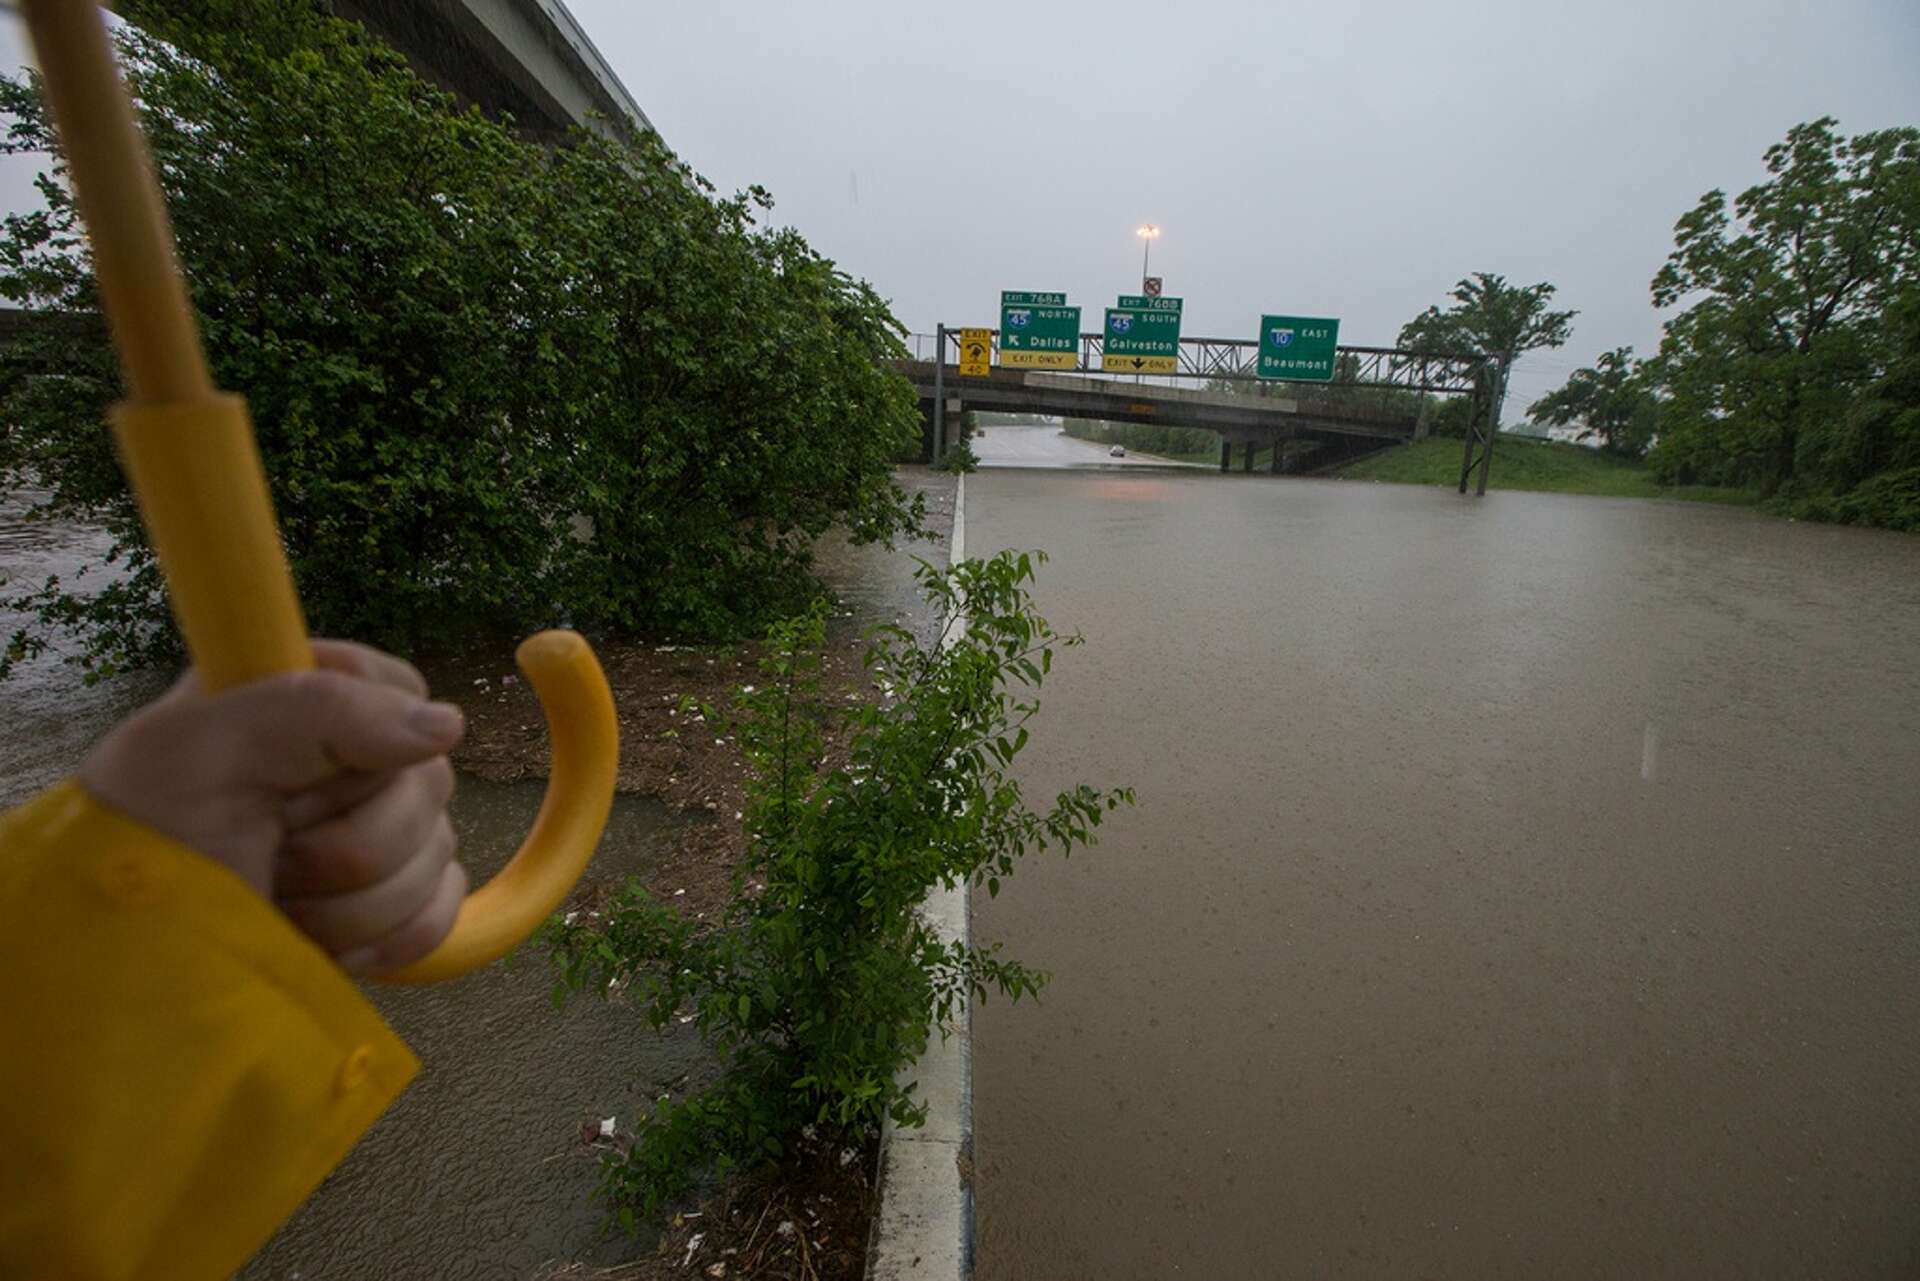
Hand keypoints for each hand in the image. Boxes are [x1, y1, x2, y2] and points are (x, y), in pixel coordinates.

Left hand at [78, 640, 467, 976]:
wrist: (124, 973)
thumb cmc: (142, 853)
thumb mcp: (205, 755)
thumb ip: (318, 709)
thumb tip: (445, 727)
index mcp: (297, 698)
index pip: (398, 690)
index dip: (358, 743)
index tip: (283, 781)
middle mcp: (343, 762)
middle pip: (428, 781)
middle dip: (348, 841)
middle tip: (265, 852)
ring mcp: (374, 834)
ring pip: (437, 849)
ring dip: (354, 900)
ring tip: (276, 901)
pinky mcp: (392, 902)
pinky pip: (444, 907)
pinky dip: (395, 936)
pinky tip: (330, 945)